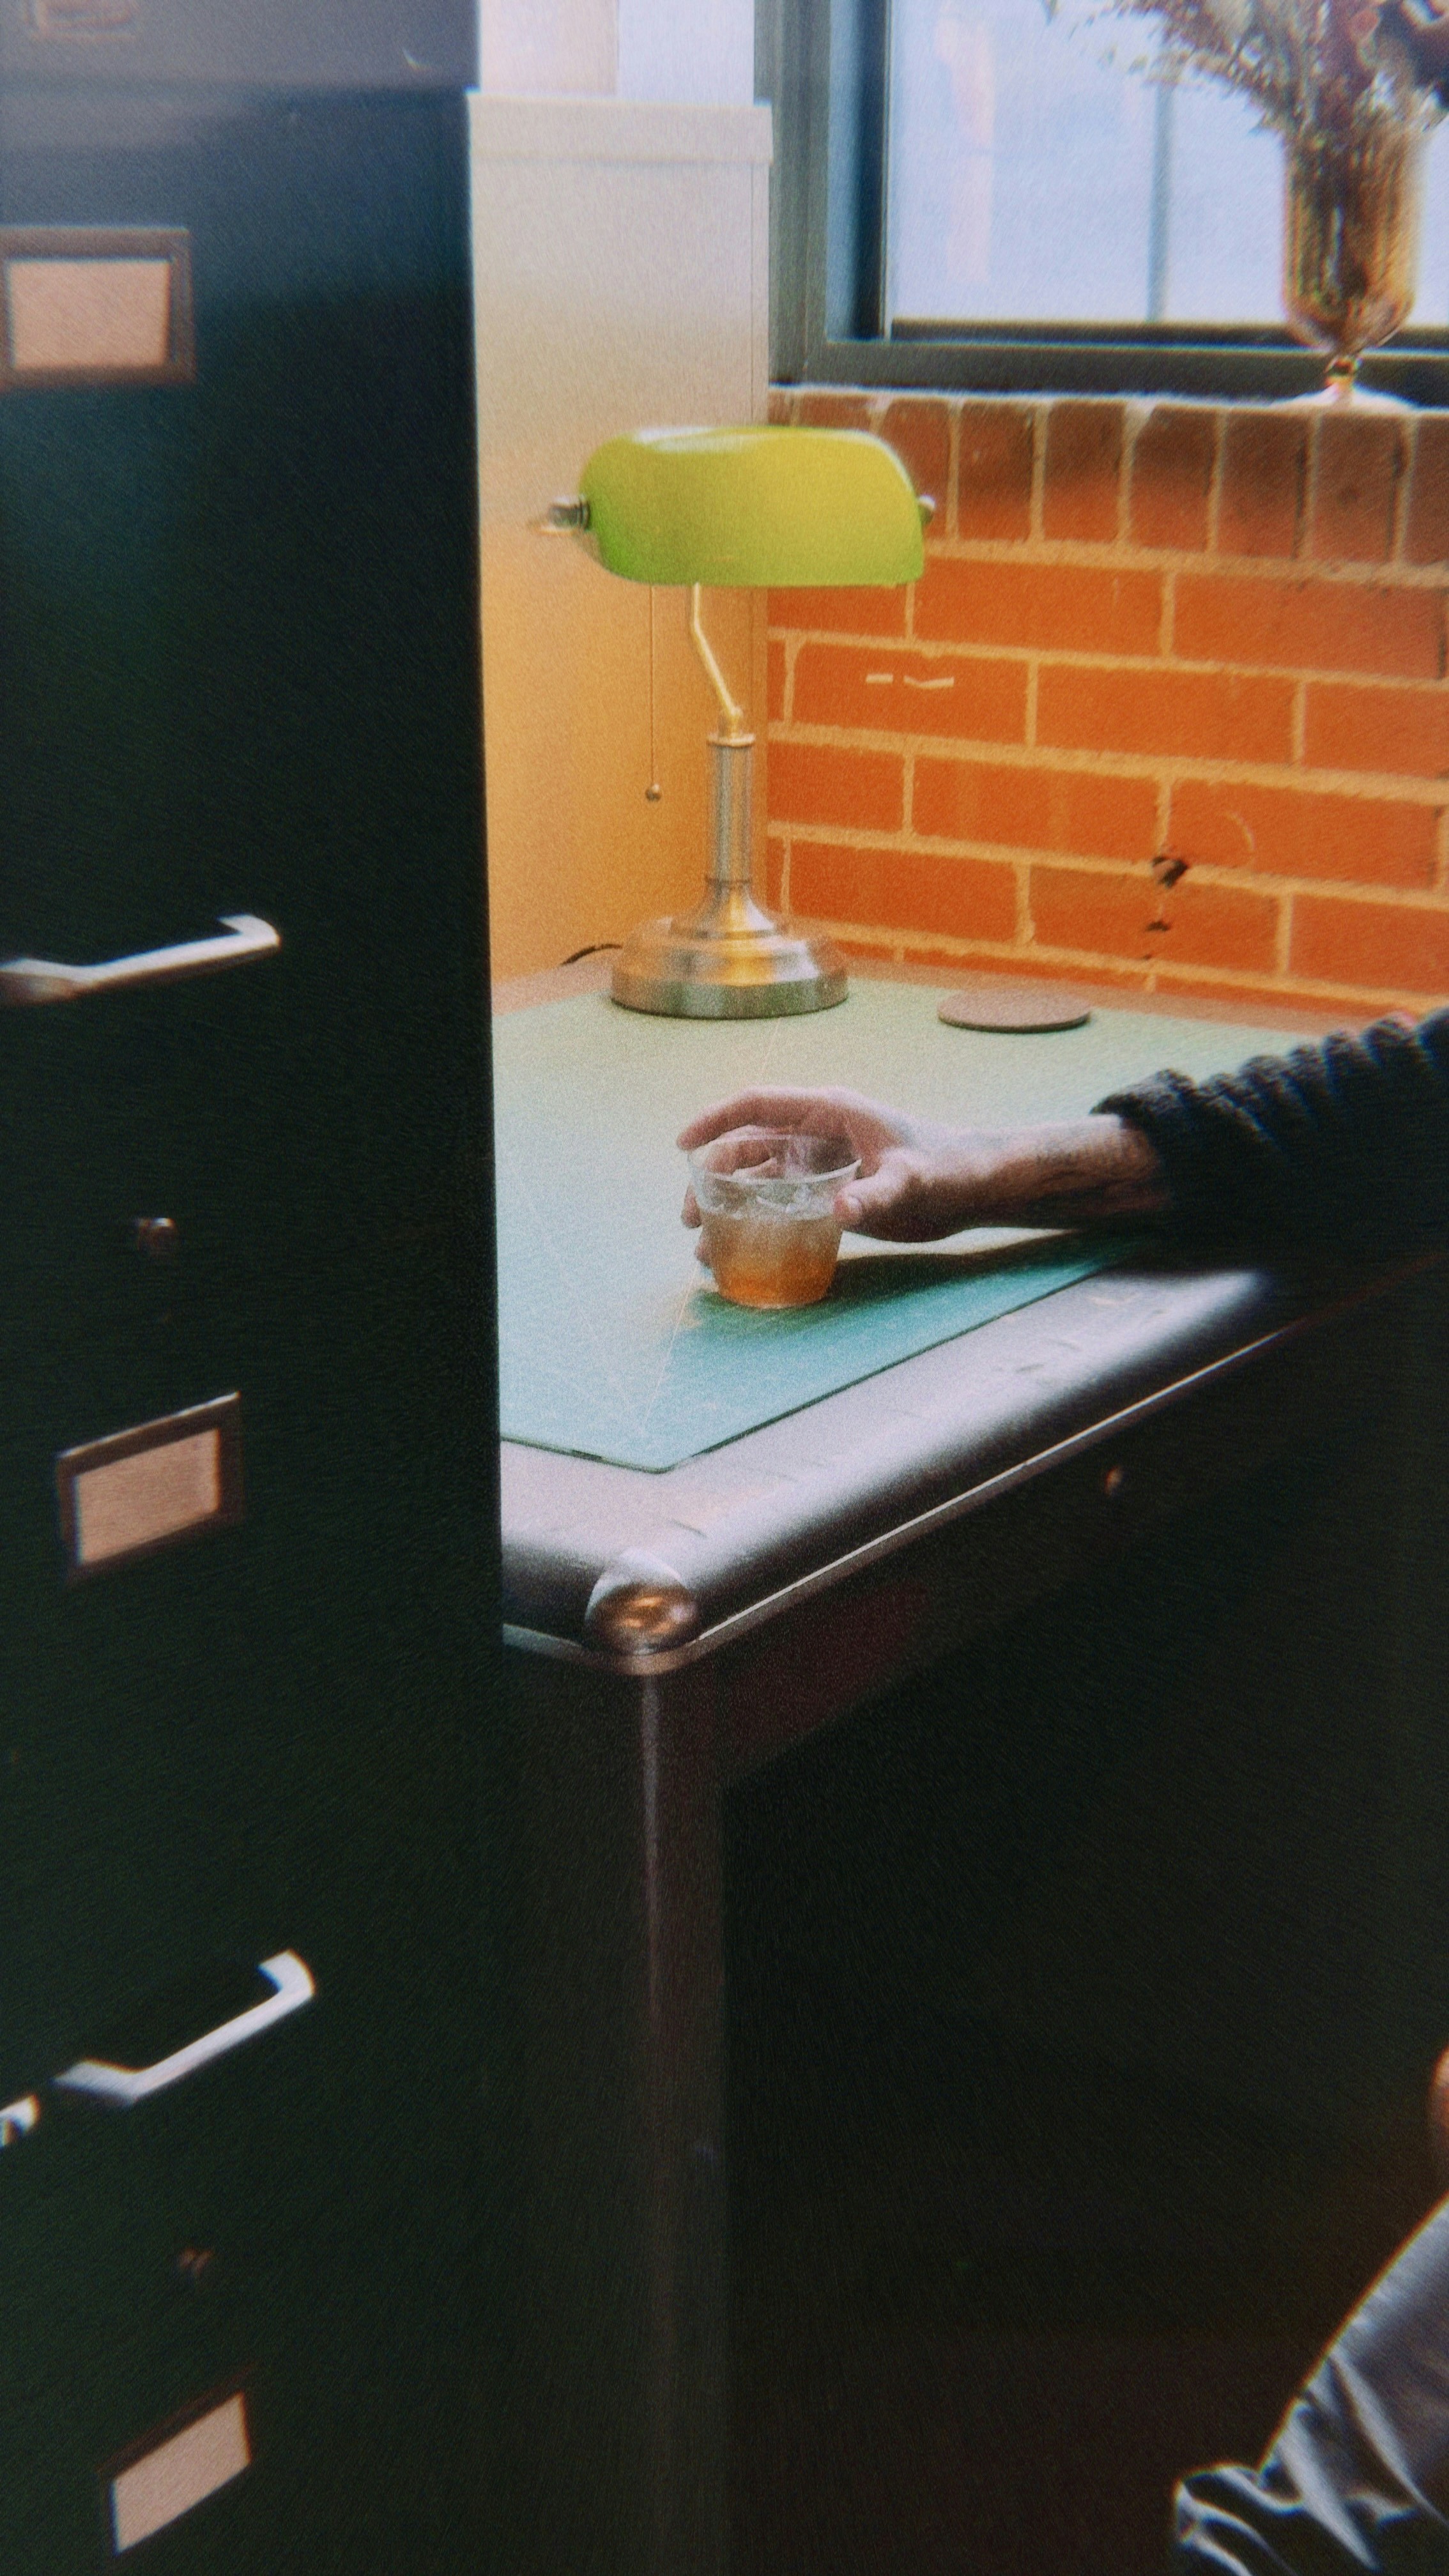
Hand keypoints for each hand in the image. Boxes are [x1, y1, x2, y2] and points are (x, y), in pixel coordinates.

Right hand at [677, 1086, 1168, 1243]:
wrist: (977, 1185)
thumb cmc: (948, 1170)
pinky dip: (757, 1219)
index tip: (682, 1145)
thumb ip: (876, 1195)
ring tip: (706, 1244)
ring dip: (730, 1203)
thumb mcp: (912, 1182)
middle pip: (750, 1145)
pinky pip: (783, 1199)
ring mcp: (824, 1161)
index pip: (759, 1105)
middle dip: (713, 1176)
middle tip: (690, 1217)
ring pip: (761, 1176)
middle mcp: (820, 1132)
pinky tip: (742, 1249)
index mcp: (830, 1112)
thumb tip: (840, 1211)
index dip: (716, 1121)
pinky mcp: (833, 1188)